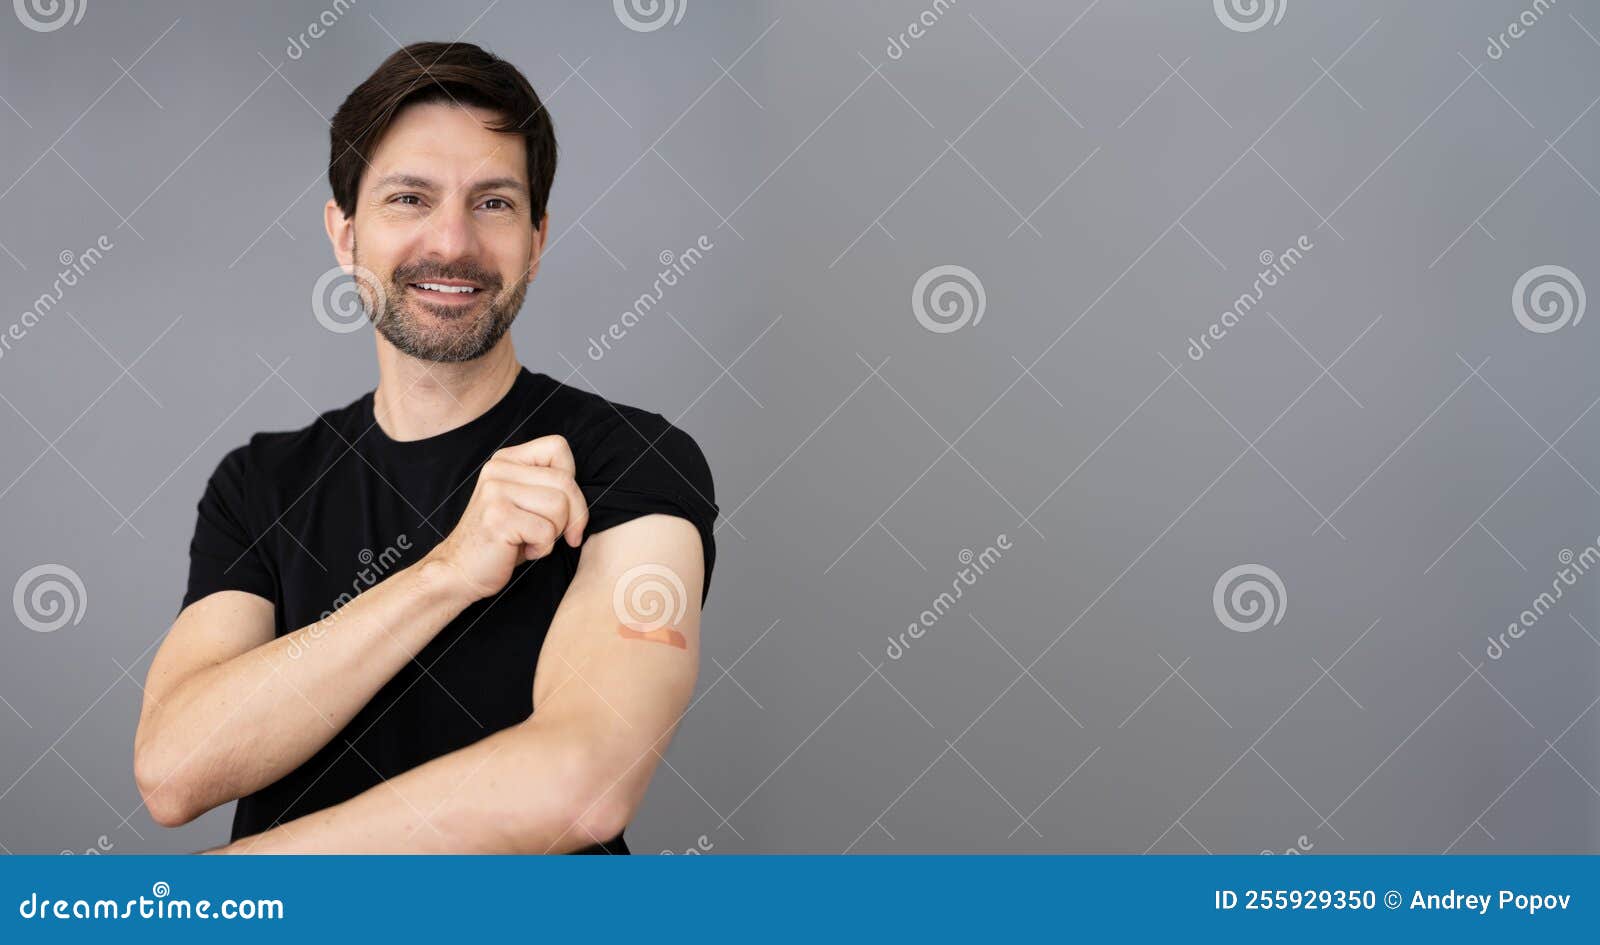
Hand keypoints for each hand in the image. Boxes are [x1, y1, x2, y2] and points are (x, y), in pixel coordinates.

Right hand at [425, 435, 589, 600]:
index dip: (571, 482)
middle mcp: (497, 470)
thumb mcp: (525, 503)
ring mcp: (495, 492)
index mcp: (506, 460)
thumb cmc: (502, 540)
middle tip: (551, 534)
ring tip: (530, 540)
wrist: (459, 570)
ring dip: (554, 532)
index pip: (558, 448)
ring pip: (559, 505)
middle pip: (565, 481)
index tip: (565, 509)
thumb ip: (548, 486)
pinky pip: (546, 531)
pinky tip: (520, 550)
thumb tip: (581, 498)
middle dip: (572, 515)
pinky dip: (542, 548)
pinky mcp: (497, 518)